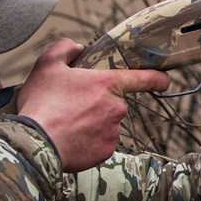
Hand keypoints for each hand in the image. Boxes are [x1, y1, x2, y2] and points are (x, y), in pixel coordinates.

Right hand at [14, 38, 169, 171]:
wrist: (35, 143)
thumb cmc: (41, 104)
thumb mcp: (47, 65)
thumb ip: (64, 49)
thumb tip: (77, 48)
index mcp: (107, 84)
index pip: (144, 79)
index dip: (158, 78)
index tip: (165, 80)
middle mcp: (116, 108)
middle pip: (114, 103)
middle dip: (96, 104)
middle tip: (71, 106)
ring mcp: (113, 132)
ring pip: (106, 123)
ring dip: (92, 123)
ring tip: (66, 123)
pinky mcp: (105, 152)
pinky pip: (100, 142)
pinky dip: (88, 141)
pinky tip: (70, 138)